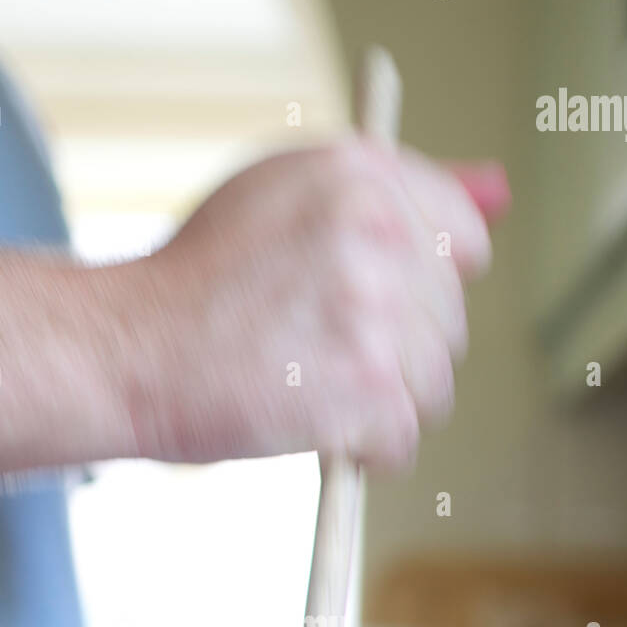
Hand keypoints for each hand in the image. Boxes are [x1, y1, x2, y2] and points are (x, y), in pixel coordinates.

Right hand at [115, 143, 508, 469]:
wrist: (126, 350)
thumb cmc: (198, 284)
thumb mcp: (286, 199)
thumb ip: (395, 195)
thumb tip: (500, 196)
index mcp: (360, 173)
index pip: (461, 241)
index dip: (421, 288)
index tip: (375, 305)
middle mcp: (376, 231)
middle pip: (449, 323)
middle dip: (396, 353)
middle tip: (313, 354)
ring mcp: (373, 313)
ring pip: (435, 386)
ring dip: (383, 406)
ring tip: (308, 390)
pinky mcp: (366, 389)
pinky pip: (404, 440)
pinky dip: (364, 453)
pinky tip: (311, 428)